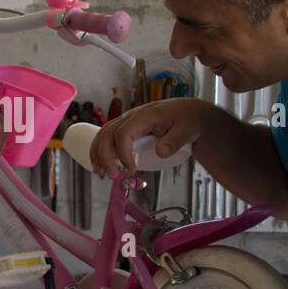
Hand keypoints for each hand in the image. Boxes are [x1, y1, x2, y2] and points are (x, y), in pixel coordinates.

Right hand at [89, 98, 204, 177]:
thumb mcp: (187, 130)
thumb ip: (174, 141)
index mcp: (145, 115)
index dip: (123, 153)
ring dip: (97, 153)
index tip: (131, 170)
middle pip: (108, 133)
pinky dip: (100, 149)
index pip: (124, 133)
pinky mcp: (127, 127)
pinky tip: (100, 163)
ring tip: (98, 172)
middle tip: (112, 175)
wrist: (189, 113)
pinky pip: (108, 136)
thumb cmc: (188, 120)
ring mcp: (128, 121)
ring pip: (104, 134)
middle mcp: (132, 116)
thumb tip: (160, 153)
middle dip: (105, 155)